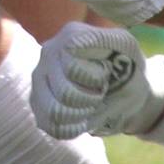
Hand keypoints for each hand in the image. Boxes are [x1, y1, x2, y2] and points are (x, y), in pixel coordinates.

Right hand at [29, 22, 163, 140]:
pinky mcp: (36, 101)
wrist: (124, 89)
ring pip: (54, 112)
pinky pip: (50, 125)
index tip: (107, 74)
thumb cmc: (127, 65)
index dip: (95, 80)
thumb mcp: (126, 47)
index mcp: (70, 35)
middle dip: (90, 101)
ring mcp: (39, 77)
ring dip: (80, 116)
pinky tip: (81, 117)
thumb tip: (74, 44)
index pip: (72, 67)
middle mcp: (49, 52)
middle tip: (100, 94)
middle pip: (64, 93)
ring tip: (89, 106)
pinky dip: (72, 128)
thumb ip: (105, 40)